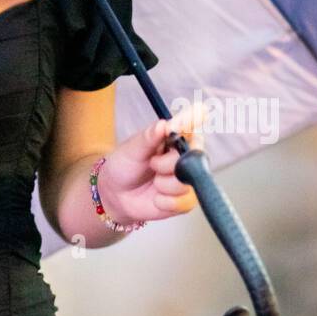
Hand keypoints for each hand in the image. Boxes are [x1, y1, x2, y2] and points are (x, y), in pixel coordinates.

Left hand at [96, 100, 207, 225]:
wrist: (117, 194)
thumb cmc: (125, 165)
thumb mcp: (132, 148)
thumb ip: (149, 137)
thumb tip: (164, 124)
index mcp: (174, 137)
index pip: (191, 126)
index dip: (195, 121)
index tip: (200, 113)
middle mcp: (186, 156)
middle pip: (192, 157)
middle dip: (167, 164)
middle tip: (152, 163)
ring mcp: (188, 178)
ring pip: (186, 182)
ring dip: (163, 184)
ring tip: (153, 181)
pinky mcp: (186, 200)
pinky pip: (184, 202)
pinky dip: (165, 202)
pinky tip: (156, 198)